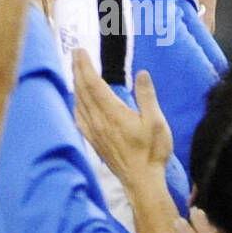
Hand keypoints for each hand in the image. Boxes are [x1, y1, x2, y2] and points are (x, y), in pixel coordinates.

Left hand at [73, 52, 172, 186]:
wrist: (141, 181)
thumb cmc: (152, 152)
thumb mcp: (156, 122)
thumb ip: (147, 96)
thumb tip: (142, 73)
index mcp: (112, 112)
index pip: (93, 83)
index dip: (85, 66)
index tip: (80, 51)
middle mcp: (99, 120)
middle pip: (83, 90)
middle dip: (78, 69)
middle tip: (75, 54)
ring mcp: (94, 131)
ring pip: (79, 102)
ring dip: (76, 84)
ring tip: (76, 70)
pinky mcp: (93, 140)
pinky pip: (79, 116)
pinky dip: (76, 103)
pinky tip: (77, 101)